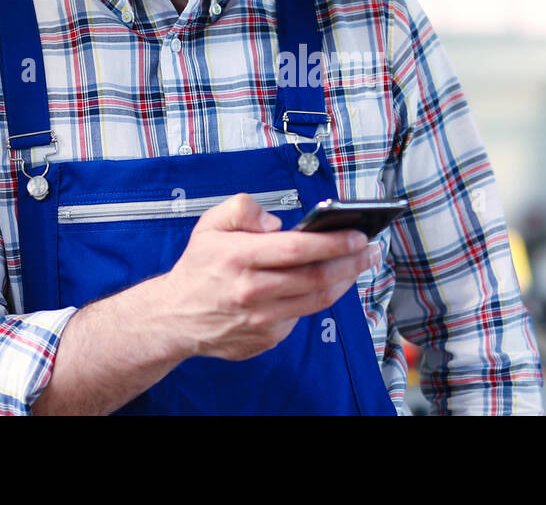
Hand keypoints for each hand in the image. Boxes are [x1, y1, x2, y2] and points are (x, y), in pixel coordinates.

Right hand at [159, 192, 375, 360]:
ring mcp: (261, 319)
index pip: (296, 249)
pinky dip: (318, 299)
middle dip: (351, 261)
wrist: (175, 317)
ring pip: (316, 300)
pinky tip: (329, 283)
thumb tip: (276, 223)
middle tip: (370, 249)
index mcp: (238, 258)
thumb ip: (242, 208)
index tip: (358, 234)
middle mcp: (251, 291)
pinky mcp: (266, 338)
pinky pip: (301, 316)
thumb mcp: (210, 224)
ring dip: (345, 281)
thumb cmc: (199, 267)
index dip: (332, 242)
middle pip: (315, 277)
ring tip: (360, 263)